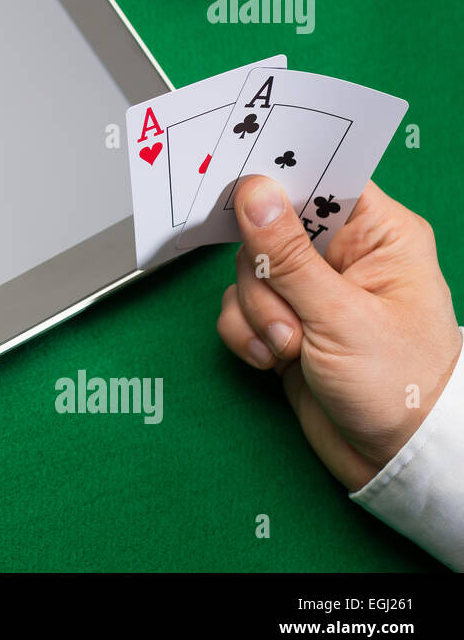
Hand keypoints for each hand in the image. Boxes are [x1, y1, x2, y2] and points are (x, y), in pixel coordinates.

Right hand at [216, 176, 460, 490]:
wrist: (393, 459)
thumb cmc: (400, 385)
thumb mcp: (341, 315)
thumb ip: (288, 254)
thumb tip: (254, 190)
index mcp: (378, 234)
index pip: (322, 179)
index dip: (281, 182)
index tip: (243, 191)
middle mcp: (342, 255)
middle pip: (270, 228)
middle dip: (266, 277)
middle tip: (290, 315)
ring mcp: (311, 290)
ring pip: (249, 272)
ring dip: (257, 313)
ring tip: (288, 348)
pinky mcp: (285, 321)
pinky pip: (240, 307)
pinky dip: (245, 333)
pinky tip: (272, 359)